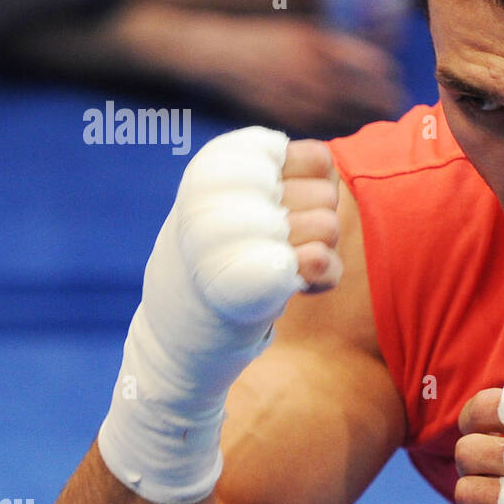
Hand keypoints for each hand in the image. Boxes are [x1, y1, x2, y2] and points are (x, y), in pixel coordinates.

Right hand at [99, 127, 338, 503]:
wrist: (175, 349)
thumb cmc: (218, 276)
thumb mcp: (240, 214)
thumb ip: (282, 182)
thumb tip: (327, 161)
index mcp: (213, 171)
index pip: (309, 154)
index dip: (318, 182)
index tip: (291, 204)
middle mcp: (216, 197)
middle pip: (324, 194)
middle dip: (323, 222)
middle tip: (290, 246)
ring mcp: (226, 240)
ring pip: (324, 226)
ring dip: (323, 251)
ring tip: (290, 267)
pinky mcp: (243, 284)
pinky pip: (312, 263)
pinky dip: (319, 275)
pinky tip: (305, 283)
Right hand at [180, 14, 405, 137]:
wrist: (222, 57)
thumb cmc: (267, 40)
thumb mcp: (306, 30)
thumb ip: (341, 45)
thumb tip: (378, 51)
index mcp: (324, 46)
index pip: (377, 66)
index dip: (391, 75)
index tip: (395, 78)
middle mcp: (317, 75)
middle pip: (372, 98)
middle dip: (388, 102)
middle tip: (396, 104)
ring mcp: (305, 101)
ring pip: (355, 120)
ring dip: (369, 120)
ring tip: (377, 119)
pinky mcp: (292, 121)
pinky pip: (330, 132)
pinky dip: (343, 131)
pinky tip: (347, 127)